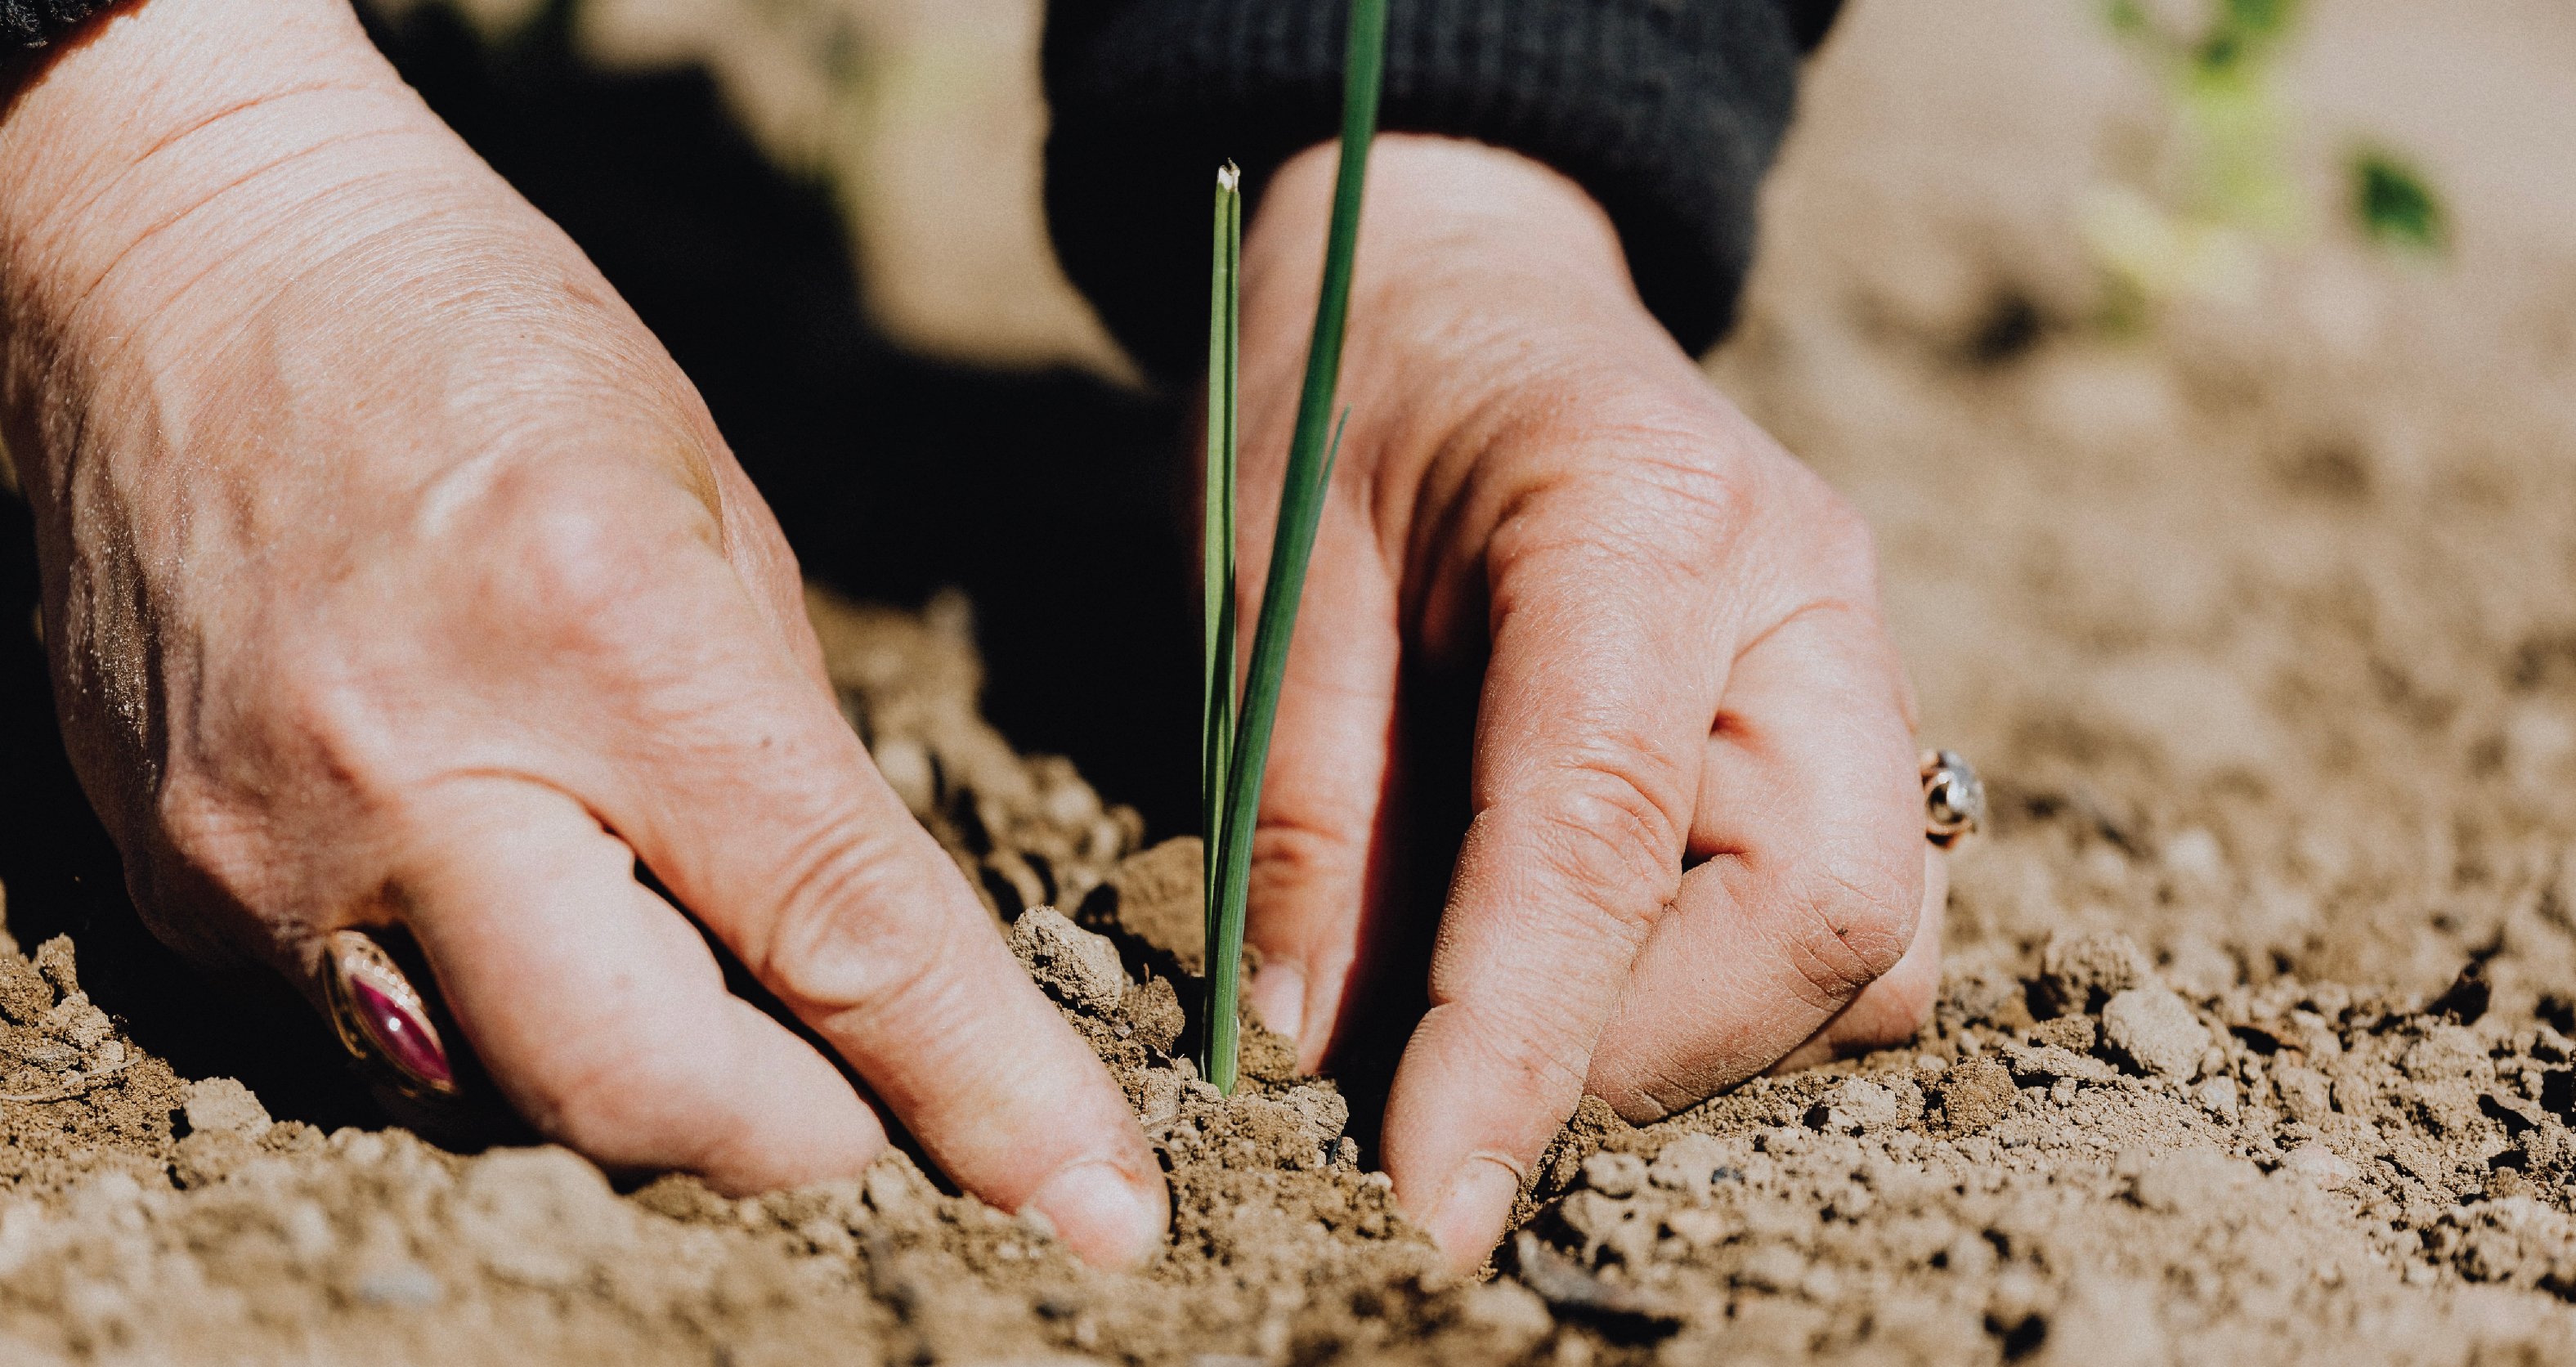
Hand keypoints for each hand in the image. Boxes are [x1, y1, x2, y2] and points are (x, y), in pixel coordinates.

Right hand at [0, 0, 1162, 1263]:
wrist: (180, 260)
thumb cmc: (480, 342)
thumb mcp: (709, 507)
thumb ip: (787, 751)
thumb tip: (859, 954)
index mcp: (606, 636)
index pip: (838, 936)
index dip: (986, 1093)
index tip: (1096, 1208)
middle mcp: (418, 773)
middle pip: (647, 1095)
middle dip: (799, 1135)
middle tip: (867, 1098)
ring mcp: (267, 851)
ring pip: (506, 1100)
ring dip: (642, 1077)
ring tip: (677, 953)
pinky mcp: (174, 886)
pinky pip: (373, 1038)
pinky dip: (487, 1011)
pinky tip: (510, 888)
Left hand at [1231, 136, 1943, 1270]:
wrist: (1462, 281)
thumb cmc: (1347, 395)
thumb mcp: (1272, 569)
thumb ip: (1301, 801)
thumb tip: (1316, 1046)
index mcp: (1642, 514)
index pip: (1606, 834)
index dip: (1518, 1045)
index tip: (1431, 1199)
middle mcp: (1804, 588)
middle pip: (1824, 914)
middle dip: (1639, 1053)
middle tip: (1455, 1079)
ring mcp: (1854, 654)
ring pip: (1870, 942)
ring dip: (1693, 1032)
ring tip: (1507, 999)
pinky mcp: (1850, 717)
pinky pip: (1850, 914)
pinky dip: (1725, 984)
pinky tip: (1584, 941)